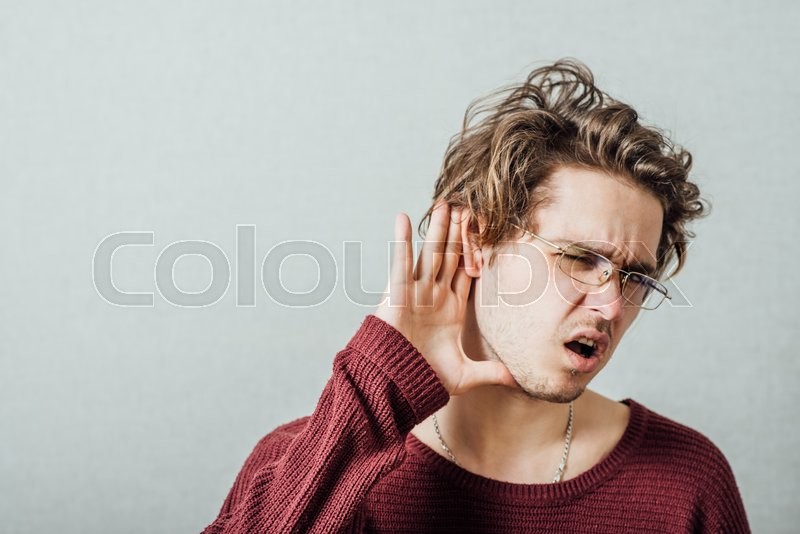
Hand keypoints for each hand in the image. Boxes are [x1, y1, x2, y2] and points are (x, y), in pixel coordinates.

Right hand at [374, 201, 518, 395]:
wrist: (396, 384)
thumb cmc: (425, 377)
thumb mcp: (465, 374)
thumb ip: (491, 372)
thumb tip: (520, 380)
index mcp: (451, 309)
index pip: (467, 273)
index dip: (476, 252)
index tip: (486, 231)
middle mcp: (435, 296)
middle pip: (450, 257)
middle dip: (459, 233)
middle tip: (467, 207)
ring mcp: (416, 292)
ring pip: (430, 254)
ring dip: (437, 229)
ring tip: (443, 203)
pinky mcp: (398, 293)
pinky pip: (401, 262)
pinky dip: (401, 241)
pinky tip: (404, 219)